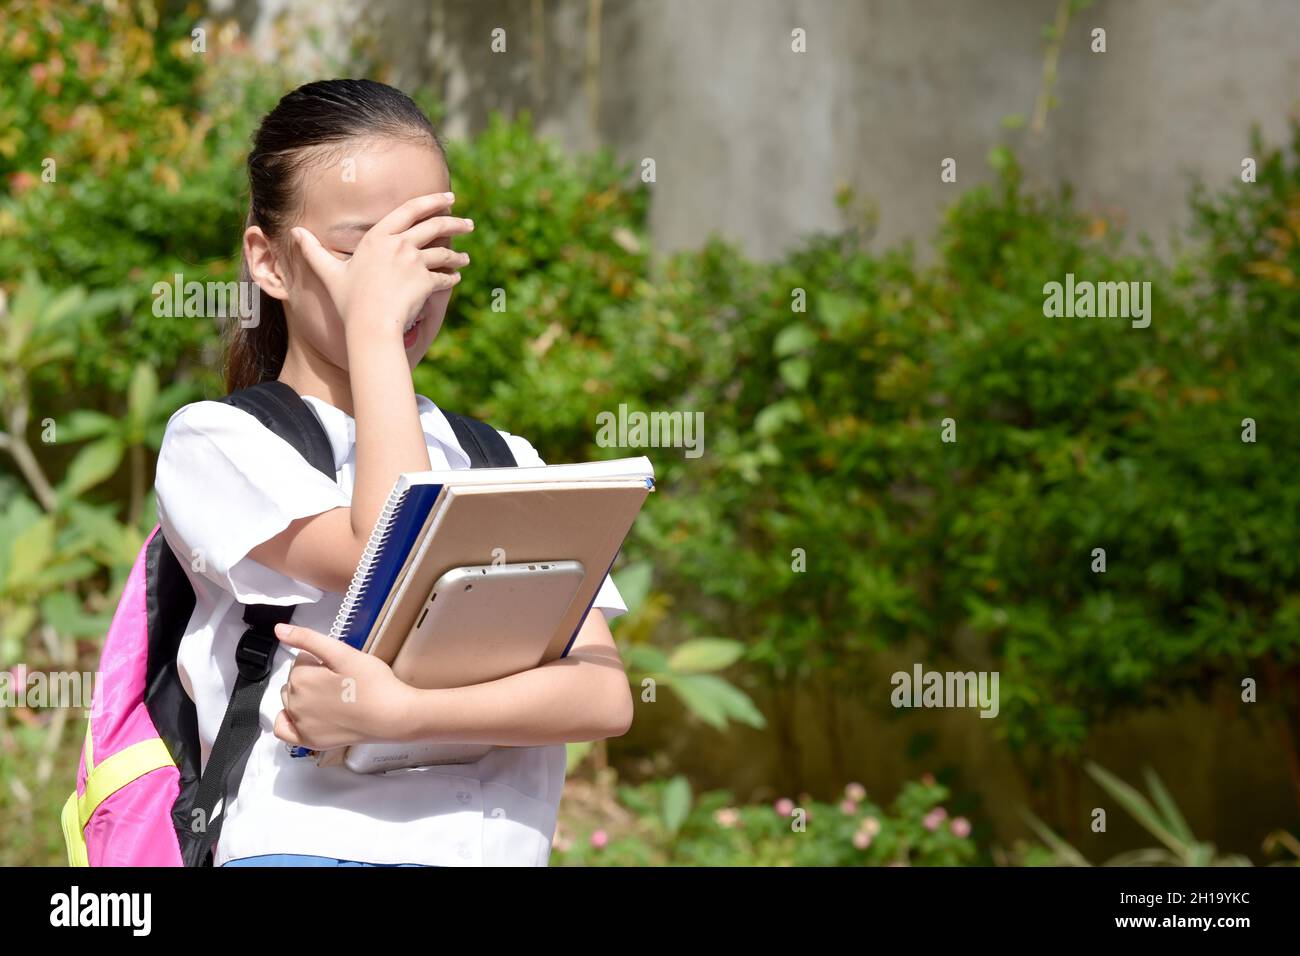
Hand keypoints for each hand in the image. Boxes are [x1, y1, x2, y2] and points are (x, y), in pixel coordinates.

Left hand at [272, 622, 419, 750]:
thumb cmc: (373, 682)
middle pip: (295, 679)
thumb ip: (309, 639)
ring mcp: (301, 725)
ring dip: (303, 694)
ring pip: (290, 699)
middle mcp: (295, 703)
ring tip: (332, 696)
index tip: (341, 666)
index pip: (301, 659)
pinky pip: (283, 729)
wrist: (393, 716)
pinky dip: (287, 719)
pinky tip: (303, 714)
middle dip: (312, 675)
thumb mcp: (345, 654)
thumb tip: (279, 629)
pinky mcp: (309, 740)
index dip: (322, 659)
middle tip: (341, 680)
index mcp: (302, 679)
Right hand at [290, 192, 473, 335]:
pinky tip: (455, 279)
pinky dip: (451, 278)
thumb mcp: (328, 273)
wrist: (369, 325)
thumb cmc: (348, 301)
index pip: (411, 209)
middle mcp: (400, 244)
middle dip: (455, 222)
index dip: (432, 201)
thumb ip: (313, 251)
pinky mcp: (426, 281)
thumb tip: (294, 233)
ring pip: (444, 252)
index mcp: (378, 236)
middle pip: (435, 226)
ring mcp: (414, 262)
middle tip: (468, 223)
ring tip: (465, 259)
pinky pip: (444, 277)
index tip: (449, 198)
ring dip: (457, 255)